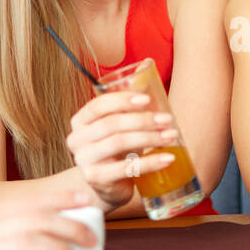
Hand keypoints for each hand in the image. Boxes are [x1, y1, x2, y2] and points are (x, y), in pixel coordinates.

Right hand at [65, 91, 179, 209]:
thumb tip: (147, 64)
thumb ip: (128, 99)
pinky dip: (151, 163)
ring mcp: (84, 161)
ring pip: (119, 143)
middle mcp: (77, 140)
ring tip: (171, 136)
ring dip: (150, 138)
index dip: (122, 100)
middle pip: (112, 124)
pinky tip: (168, 158)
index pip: (98, 106)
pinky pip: (127, 168)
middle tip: (168, 119)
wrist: (106, 186)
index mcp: (80, 121)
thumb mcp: (118, 124)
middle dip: (143, 120)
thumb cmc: (115, 149)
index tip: (147, 99)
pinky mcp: (97, 179)